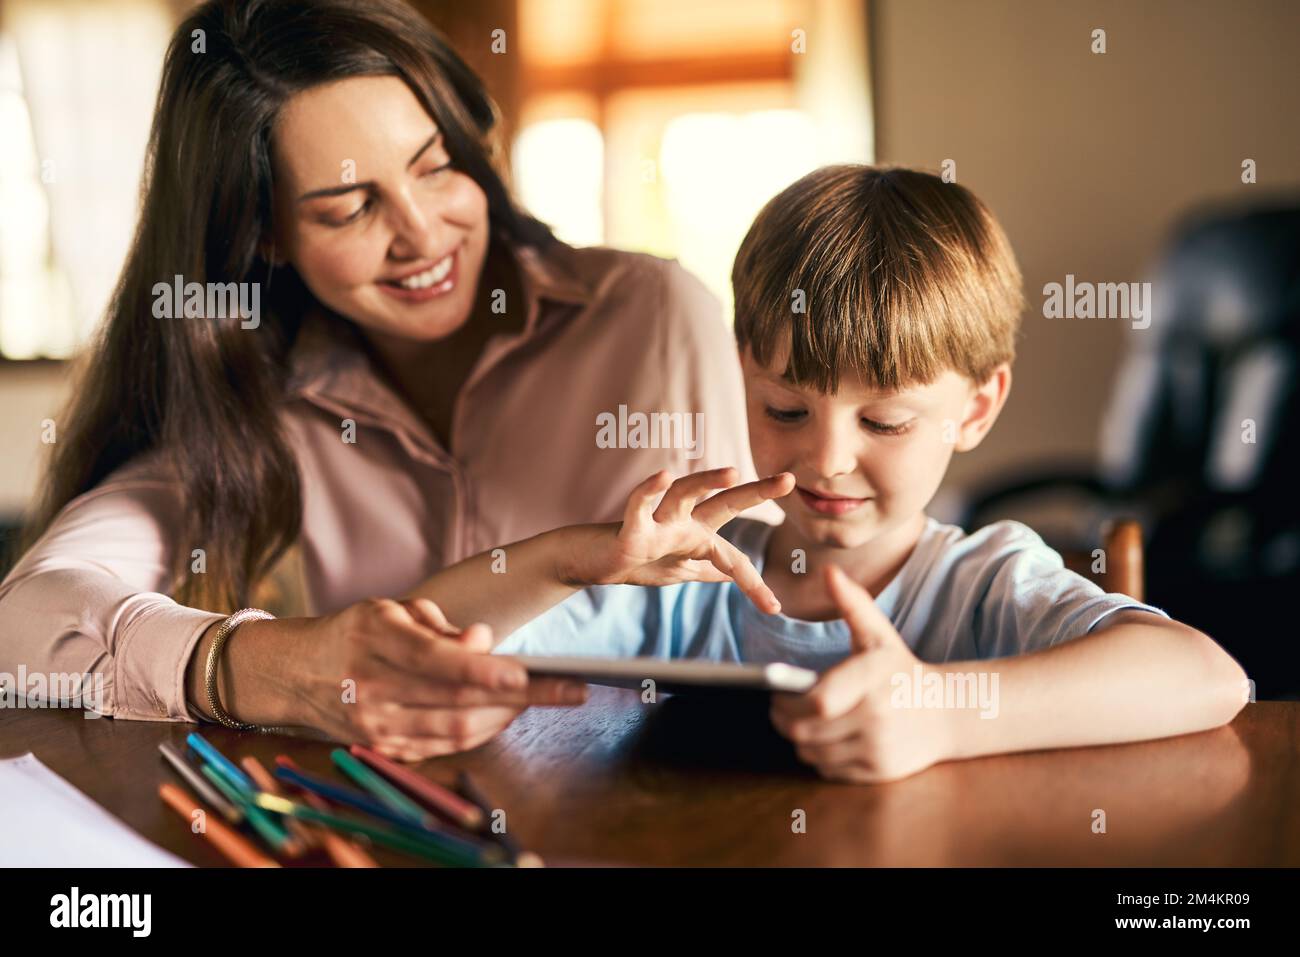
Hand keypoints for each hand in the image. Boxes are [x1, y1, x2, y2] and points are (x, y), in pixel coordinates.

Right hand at [297, 596, 587, 760]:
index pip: (439, 661)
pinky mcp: (385, 749)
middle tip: (570, 689)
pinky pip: (446, 745)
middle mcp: (374, 689)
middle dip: (522, 697)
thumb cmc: (356, 633)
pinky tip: (507, 712)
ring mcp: (378, 726)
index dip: (486, 669)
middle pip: (459, 701)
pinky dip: (483, 730)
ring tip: (546, 696)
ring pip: (457, 728)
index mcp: (376, 641)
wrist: (296, 674)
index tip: (526, 671)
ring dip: (508, 715)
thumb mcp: (392, 610)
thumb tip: (483, 642)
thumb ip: (440, 626)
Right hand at [577, 467, 794, 613]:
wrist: (590, 563)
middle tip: (788, 480)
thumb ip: (706, 568)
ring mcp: (657, 524)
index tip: (774, 609)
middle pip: (724, 503)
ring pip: (684, 495)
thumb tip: (730, 575)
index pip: (734, 556)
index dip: (754, 583)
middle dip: (756, 492)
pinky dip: (648, 491)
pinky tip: (662, 475)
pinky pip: (638, 507)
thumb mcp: (677, 570)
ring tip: (732, 472)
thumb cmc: (634, 561)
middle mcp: (682, 524)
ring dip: (707, 482)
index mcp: (697, 537)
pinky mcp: (629, 529)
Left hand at [769, 565, 951, 782]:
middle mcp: (875, 719)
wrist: (945, 712)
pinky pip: (829, 770)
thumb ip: (853, 603)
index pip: (816, 703)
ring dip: (800, 740)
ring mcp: (877, 749)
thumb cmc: (900, 669)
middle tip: (780, 710)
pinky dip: (819, 757)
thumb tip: (830, 572)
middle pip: (806, 732)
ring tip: (803, 723)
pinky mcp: (878, 772)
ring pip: (813, 753)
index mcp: (871, 683)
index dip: (787, 703)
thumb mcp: (879, 634)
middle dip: (785, 722)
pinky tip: (826, 738)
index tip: (776, 694)